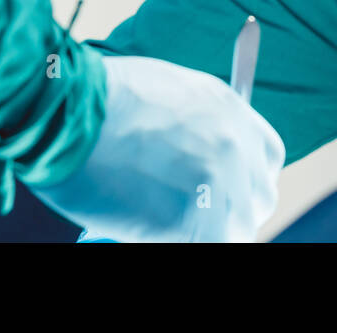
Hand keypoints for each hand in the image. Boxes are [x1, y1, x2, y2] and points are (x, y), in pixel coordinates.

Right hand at [33, 55, 283, 241]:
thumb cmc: (101, 100)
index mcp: (232, 111)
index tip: (229, 192)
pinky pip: (202, 243)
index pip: (267, 159)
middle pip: (257, 202)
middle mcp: (235, 147)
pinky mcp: (188, 220)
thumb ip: (198, 127)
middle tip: (194, 218)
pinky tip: (149, 232)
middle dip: (230, 213)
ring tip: (162, 223)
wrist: (68, 109)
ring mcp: (217, 184)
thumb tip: (196, 163)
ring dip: (204, 233)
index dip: (248, 180)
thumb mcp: (171, 94)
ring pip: (232, 232)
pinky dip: (175, 241)